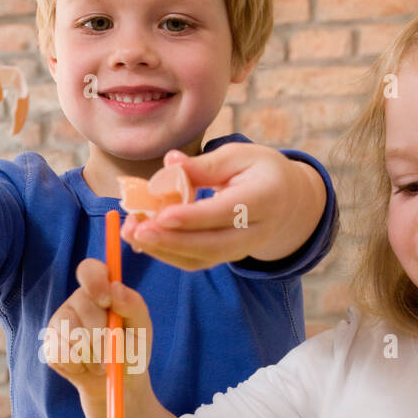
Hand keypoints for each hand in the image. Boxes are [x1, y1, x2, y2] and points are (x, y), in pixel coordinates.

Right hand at [42, 257, 154, 417]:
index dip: (95, 282)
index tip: (106, 302)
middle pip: (82, 308)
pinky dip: (77, 366)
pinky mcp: (49, 343)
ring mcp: (60, 321)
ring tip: (101, 364)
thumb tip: (115, 288)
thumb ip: (133, 305)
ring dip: (91, 355)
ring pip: (70, 333)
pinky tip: (84, 367)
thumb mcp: (142, 328)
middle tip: (111, 356)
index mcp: (101, 289)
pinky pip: (59, 353)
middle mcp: (78, 301)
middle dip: (101, 337)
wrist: (117, 382)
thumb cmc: (132, 350)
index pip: (89, 270)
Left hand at [121, 145, 321, 270]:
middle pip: (213, 244)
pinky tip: (141, 238)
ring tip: (131, 232)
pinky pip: (195, 262)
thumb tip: (170, 163)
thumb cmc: (259, 171)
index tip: (162, 214)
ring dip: (163, 249)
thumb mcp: (239, 156)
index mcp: (265, 198)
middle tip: (137, 230)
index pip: (227, 212)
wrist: (286, 203)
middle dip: (172, 240)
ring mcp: (241, 250)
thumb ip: (205, 164)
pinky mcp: (225, 257)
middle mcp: (256, 231)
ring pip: (201, 258)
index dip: (194, 217)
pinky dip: (166, 253)